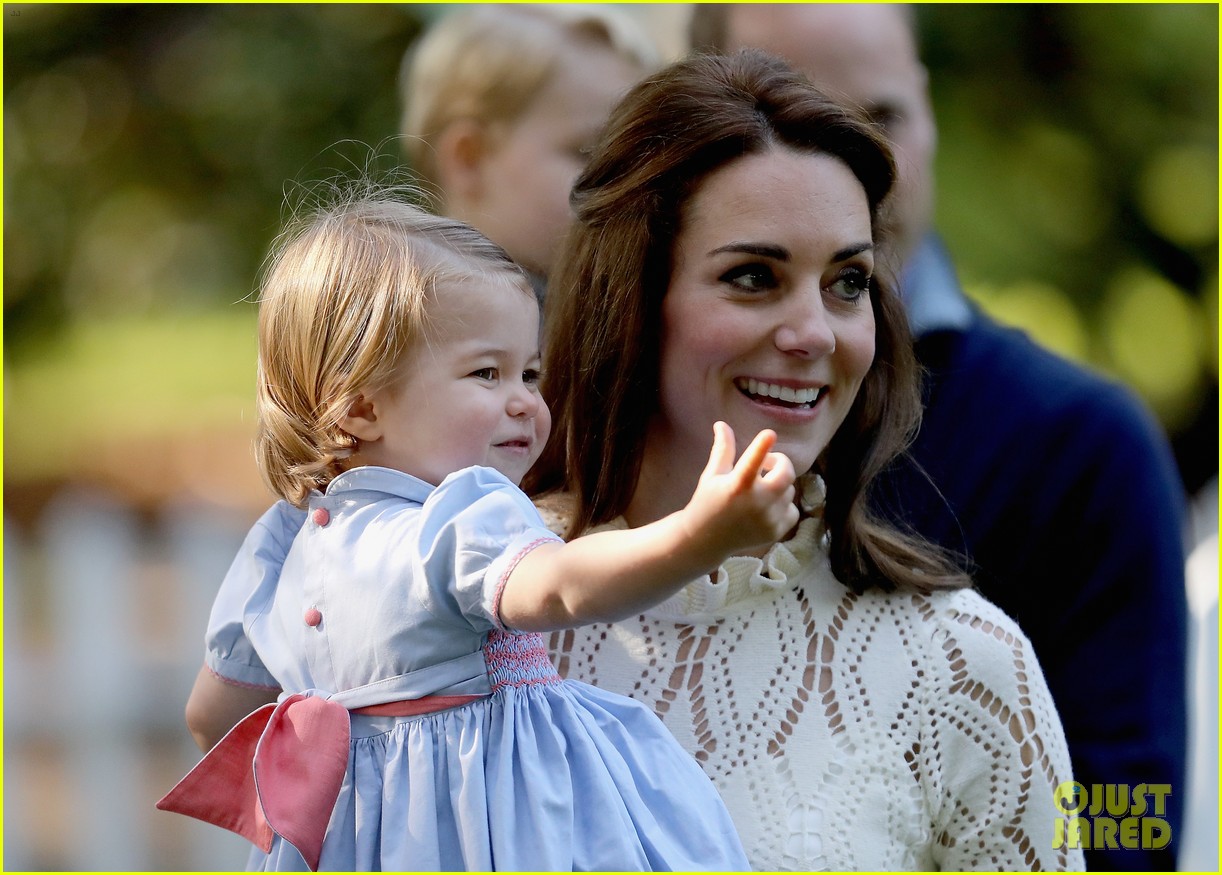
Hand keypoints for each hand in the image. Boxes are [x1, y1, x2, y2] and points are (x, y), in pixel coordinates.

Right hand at [683, 421, 799, 559]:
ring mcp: (768, 519)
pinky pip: (792, 510)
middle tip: (767, 464)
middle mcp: (756, 503)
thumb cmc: (707, 502)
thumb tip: (722, 424)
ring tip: (759, 490)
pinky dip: (783, 506)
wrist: (706, 541)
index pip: (753, 461)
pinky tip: (766, 508)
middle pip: (786, 473)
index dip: (762, 445)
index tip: (769, 433)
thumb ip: (722, 450)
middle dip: (780, 462)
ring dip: (777, 485)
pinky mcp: (776, 532)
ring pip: (788, 490)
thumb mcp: (712, 475)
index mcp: (737, 485)